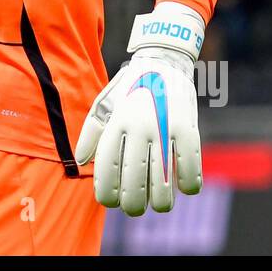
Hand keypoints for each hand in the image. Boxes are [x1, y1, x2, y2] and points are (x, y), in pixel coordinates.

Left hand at [75, 3, 204, 215]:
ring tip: (158, 204)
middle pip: (134, 184)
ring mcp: (165, 128)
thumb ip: (91, 133)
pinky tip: (183, 187)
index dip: (107, 195)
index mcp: (116, 122)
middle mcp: (139, 126)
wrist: (164, 62)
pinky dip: (188, 186)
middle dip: (133, 206)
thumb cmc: (130, 89)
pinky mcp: (189, 129)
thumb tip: (81, 162)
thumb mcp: (104, 105)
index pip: (107, 170)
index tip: (110, 201)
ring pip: (163, 184)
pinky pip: (190, 170)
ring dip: (160, 203)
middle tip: (134, 208)